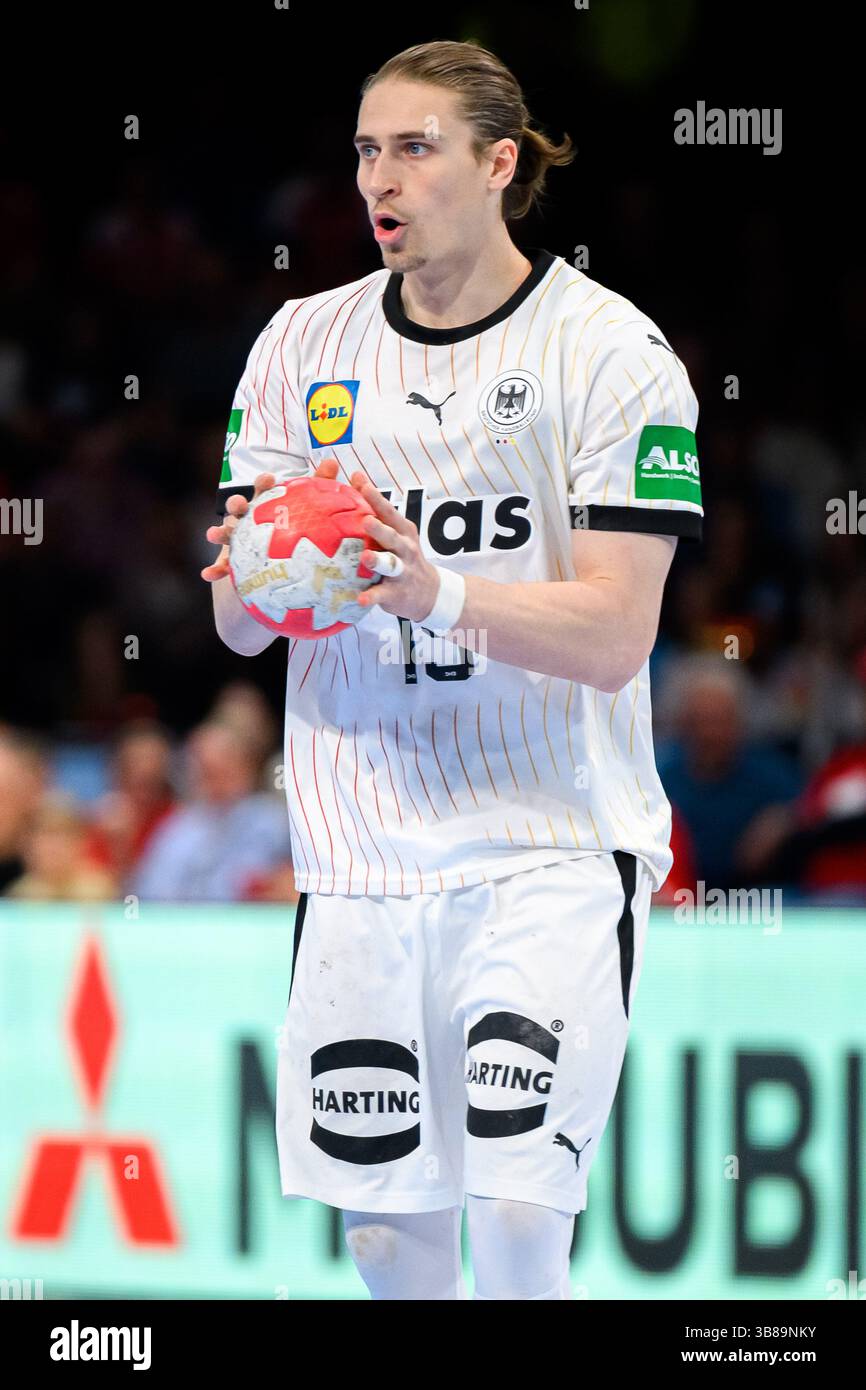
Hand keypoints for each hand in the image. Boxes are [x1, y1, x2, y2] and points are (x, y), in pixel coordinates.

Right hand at [201, 459, 340, 581]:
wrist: (278, 563)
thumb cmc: (294, 529)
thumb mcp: (308, 508)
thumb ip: (318, 486)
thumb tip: (332, 462)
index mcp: (264, 505)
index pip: (262, 489)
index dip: (263, 483)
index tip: (268, 478)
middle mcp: (247, 519)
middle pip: (238, 508)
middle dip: (235, 503)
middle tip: (238, 504)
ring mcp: (238, 539)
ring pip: (225, 533)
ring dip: (218, 532)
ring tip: (213, 535)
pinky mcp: (232, 560)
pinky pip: (221, 565)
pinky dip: (214, 569)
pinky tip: (208, 575)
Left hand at [350, 470, 439, 621]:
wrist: (430, 592)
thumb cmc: (404, 555)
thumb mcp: (395, 530)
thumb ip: (377, 507)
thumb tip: (356, 476)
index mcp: (402, 530)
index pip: (388, 511)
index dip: (375, 497)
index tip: (361, 483)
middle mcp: (404, 548)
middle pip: (392, 536)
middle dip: (380, 529)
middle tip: (365, 520)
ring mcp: (402, 571)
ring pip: (390, 564)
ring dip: (377, 561)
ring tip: (365, 558)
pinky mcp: (396, 592)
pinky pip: (382, 594)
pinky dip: (372, 597)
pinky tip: (361, 599)